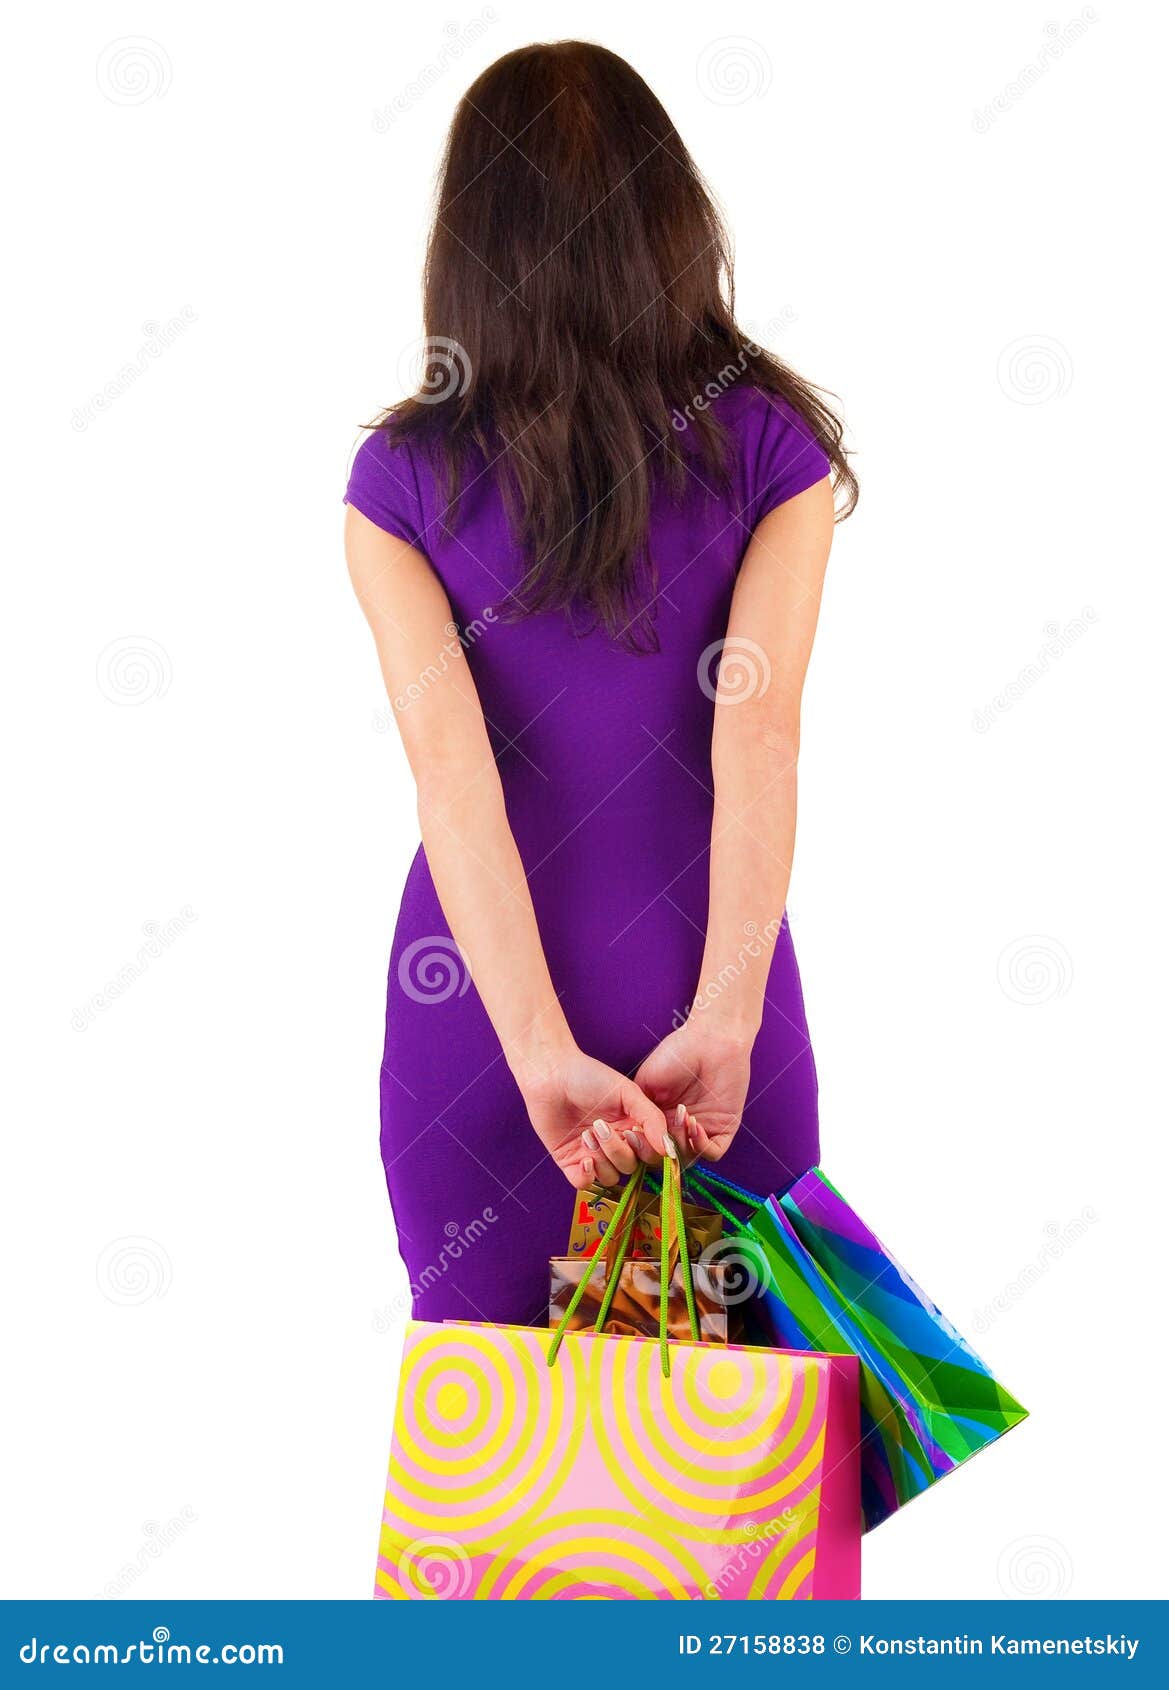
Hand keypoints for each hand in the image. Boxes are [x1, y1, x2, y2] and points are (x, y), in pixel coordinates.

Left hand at [517, 1045, 672, 1188]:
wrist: (551, 1075)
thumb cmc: (590, 1077)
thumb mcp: (628, 1092)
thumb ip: (652, 1118)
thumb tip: (669, 1149)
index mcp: (633, 1128)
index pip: (652, 1155)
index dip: (646, 1150)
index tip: (633, 1131)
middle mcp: (615, 1144)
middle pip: (631, 1167)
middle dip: (619, 1150)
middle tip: (602, 1126)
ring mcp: (593, 1155)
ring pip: (611, 1177)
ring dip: (602, 1158)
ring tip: (587, 1133)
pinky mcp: (570, 1162)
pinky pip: (585, 1184)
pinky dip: (588, 1176)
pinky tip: (584, 1157)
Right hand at [634, 1019, 752, 1162]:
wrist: (710, 1038)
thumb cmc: (676, 1054)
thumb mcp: (646, 1084)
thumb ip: (637, 1112)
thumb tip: (628, 1137)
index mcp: (660, 1120)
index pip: (648, 1147)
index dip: (639, 1145)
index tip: (632, 1134)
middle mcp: (679, 1129)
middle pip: (666, 1157)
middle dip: (658, 1148)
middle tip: (654, 1132)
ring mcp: (702, 1131)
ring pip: (687, 1158)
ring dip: (680, 1144)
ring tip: (679, 1117)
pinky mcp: (724, 1129)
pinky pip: (712, 1152)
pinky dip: (701, 1145)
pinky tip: (693, 1124)